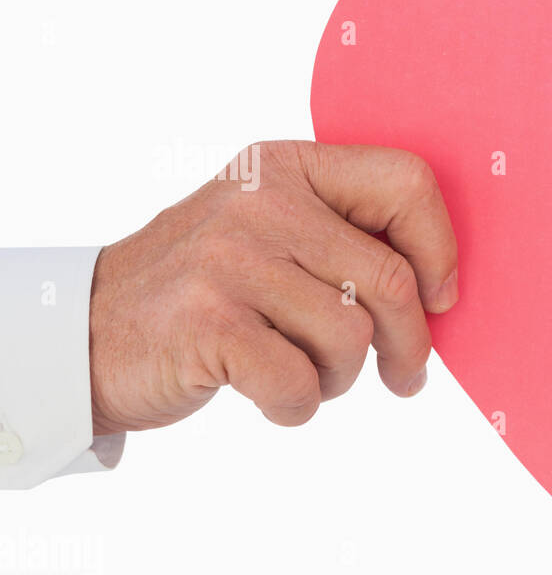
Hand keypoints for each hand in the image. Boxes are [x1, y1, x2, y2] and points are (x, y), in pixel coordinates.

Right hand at [89, 141, 457, 432]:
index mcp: (287, 167)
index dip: (440, 250)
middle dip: (410, 344)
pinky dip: (298, 406)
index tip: (440, 300)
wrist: (86, 332)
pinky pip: (301, 383)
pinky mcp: (208, 323)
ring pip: (352, 338)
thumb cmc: (206, 291)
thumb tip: (442, 289)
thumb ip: (344, 238)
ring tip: (305, 372)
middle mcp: (261, 200)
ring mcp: (230, 259)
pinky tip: (272, 395)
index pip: (406, 183)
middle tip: (404, 375)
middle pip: (390, 279)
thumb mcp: (269, 232)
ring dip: (341, 377)